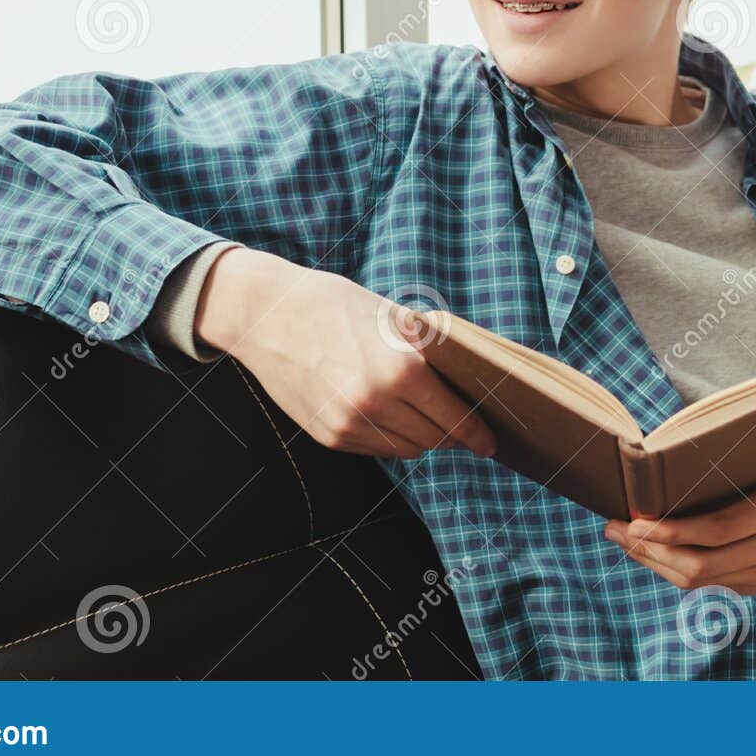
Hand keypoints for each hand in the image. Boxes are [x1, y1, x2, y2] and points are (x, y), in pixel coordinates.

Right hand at [194, 247, 496, 459]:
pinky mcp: (329, 437)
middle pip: (434, 439)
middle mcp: (375, 405)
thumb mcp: (392, 319)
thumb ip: (428, 355)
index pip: (454, 418)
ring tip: (427, 416)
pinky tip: (390, 414)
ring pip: (406, 449)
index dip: (478, 434)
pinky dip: (391, 436)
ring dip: (422, 437)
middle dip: (453, 434)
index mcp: (400, 371)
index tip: (490, 443)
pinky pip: (376, 448)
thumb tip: (467, 384)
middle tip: (466, 425)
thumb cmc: (335, 306)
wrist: (265, 315)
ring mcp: (349, 426)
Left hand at [603, 462, 755, 594]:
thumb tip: (683, 454)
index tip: (635, 518)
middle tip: (613, 528)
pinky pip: (709, 584)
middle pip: (699, 565)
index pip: (716, 530)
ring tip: (623, 538)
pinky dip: (674, 569)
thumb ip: (745, 467)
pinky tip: (653, 550)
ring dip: (654, 562)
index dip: (671, 530)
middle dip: (649, 549)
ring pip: (699, 580)